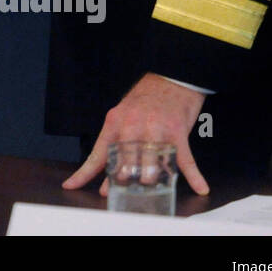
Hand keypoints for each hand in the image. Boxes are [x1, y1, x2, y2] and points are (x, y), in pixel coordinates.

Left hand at [63, 73, 208, 195]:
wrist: (170, 76)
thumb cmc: (146, 99)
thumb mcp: (124, 116)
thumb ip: (116, 143)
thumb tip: (109, 176)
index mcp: (115, 122)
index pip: (98, 154)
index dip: (85, 173)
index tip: (71, 185)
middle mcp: (132, 126)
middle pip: (124, 165)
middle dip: (123, 183)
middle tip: (125, 194)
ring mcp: (156, 129)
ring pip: (150, 165)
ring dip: (150, 181)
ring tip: (150, 190)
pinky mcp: (178, 131)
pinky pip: (185, 159)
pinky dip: (193, 176)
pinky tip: (200, 187)